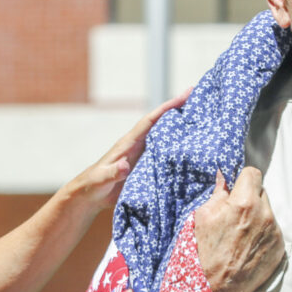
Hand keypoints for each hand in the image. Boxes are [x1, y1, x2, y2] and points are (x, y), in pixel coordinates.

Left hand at [69, 89, 190, 208]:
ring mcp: (143, 153)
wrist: (91, 195)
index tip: (184, 96)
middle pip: (161, 122)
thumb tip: (126, 166)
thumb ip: (113, 173)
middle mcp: (138, 144)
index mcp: (129, 142)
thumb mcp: (102, 179)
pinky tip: (191, 144)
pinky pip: (165, 151)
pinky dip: (177, 145)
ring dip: (180, 125)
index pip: (150, 121)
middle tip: (198, 96)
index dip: (166, 108)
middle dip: (178, 109)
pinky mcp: (147, 165)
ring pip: (165, 135)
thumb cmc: (94, 185)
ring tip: (200, 115)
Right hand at [194, 168, 284, 291]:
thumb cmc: (203, 254)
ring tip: (240, 234)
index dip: (242, 180)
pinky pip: (273, 230)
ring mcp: (274, 233)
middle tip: (235, 214)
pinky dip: (262, 234)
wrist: (213, 290)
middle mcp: (264, 215)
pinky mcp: (279, 249)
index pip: (252, 174)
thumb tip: (224, 178)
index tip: (236, 188)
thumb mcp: (202, 217)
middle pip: (262, 192)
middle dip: (249, 198)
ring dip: (257, 216)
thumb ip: (218, 194)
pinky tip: (247, 246)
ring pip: (268, 211)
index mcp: (244, 203)